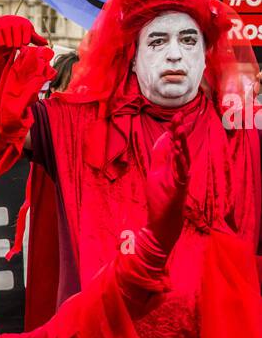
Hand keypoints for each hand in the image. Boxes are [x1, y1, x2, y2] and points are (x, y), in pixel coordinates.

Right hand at [0, 15, 47, 78]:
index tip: (23, 41)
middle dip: (16, 45)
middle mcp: (15, 22)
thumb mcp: (28, 33)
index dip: (24, 43)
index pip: (26, 40)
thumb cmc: (19, 30)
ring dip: (9, 45)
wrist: (5, 23)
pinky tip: (3, 40)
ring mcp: (5, 25)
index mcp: (25, 24)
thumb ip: (36, 38)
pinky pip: (0, 43)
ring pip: (9, 44)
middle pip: (17, 43)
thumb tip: (46, 43)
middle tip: (15, 43)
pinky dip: (2, 44)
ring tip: (9, 42)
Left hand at [145, 117, 190, 255]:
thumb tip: (163, 137)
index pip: (175, 144)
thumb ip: (159, 156)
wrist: (162, 222)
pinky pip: (181, 173)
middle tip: (179, 116)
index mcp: (175, 166)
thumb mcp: (156, 173)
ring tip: (179, 130)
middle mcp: (181, 171)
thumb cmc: (161, 199)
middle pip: (181, 147)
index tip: (175, 115)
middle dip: (179, 132)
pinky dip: (179, 162)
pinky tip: (176, 151)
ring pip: (183, 158)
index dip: (175, 130)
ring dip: (181, 144)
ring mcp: (182, 180)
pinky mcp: (180, 189)